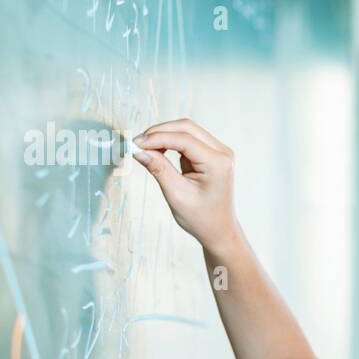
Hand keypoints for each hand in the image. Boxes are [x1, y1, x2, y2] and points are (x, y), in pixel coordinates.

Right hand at [132, 118, 237, 251]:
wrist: (218, 230)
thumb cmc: (201, 218)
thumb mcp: (176, 195)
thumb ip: (159, 169)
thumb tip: (139, 150)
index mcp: (218, 163)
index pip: (185, 139)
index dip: (158, 138)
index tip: (136, 143)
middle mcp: (222, 153)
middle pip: (187, 128)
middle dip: (160, 132)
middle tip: (138, 143)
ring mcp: (219, 152)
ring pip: (187, 131)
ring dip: (164, 136)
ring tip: (145, 149)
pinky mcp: (211, 154)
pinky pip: (188, 140)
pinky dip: (171, 143)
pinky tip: (158, 152)